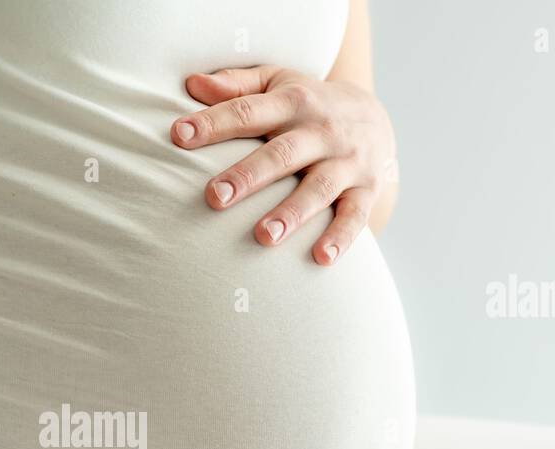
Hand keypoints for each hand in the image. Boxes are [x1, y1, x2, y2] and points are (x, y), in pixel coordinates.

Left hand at [171, 65, 396, 264]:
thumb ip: (236, 86)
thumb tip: (192, 84)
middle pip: (282, 154)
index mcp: (293, 102)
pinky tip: (321, 258)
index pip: (249, 112)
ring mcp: (347, 162)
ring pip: (318, 188)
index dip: (214, 123)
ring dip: (292, 213)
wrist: (376, 118)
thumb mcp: (277, 83)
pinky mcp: (367, 189)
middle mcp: (322, 130)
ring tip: (264, 237)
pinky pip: (355, 215)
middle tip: (215, 197)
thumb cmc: (308, 105)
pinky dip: (341, 237)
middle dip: (249, 176)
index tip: (179, 137)